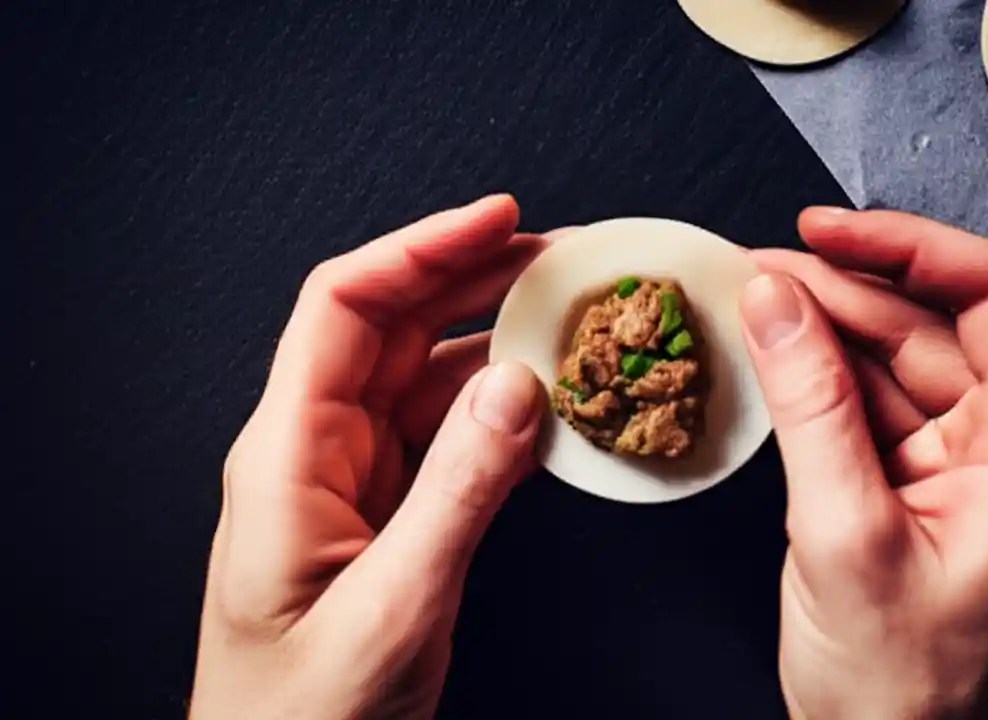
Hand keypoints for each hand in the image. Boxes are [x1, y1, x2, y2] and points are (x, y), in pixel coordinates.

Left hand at [191, 195, 551, 718]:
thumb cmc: (304, 716)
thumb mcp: (392, 607)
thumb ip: (458, 494)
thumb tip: (518, 388)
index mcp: (289, 454)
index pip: (344, 307)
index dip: (420, 248)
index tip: (497, 217)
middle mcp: (316, 450)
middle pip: (393, 327)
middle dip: (474, 278)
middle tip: (560, 258)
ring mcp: (352, 480)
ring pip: (426, 377)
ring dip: (496, 343)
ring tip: (569, 321)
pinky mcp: (386, 513)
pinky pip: (446, 436)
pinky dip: (501, 412)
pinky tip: (549, 404)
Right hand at [740, 208, 987, 718]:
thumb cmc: (899, 689)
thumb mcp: (841, 535)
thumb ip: (808, 405)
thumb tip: (773, 302)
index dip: (908, 246)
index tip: (827, 232)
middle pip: (934, 323)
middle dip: (844, 289)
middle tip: (758, 271)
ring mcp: (966, 466)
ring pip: (897, 360)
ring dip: (824, 329)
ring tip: (752, 304)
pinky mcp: (922, 485)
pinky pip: (873, 406)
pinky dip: (820, 380)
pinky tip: (773, 359)